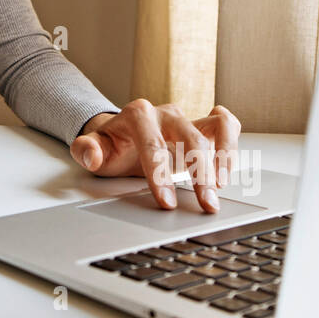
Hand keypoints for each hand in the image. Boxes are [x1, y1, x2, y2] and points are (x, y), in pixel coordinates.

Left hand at [69, 99, 240, 213]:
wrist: (121, 133)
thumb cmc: (111, 145)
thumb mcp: (94, 149)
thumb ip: (87, 150)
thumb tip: (90, 153)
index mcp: (138, 115)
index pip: (152, 144)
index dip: (160, 174)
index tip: (167, 202)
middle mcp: (166, 114)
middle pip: (190, 137)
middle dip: (200, 172)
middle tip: (206, 203)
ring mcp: (187, 119)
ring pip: (217, 126)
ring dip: (224, 156)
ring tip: (221, 187)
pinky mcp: (202, 128)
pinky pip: (226, 125)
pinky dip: (232, 143)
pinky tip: (229, 166)